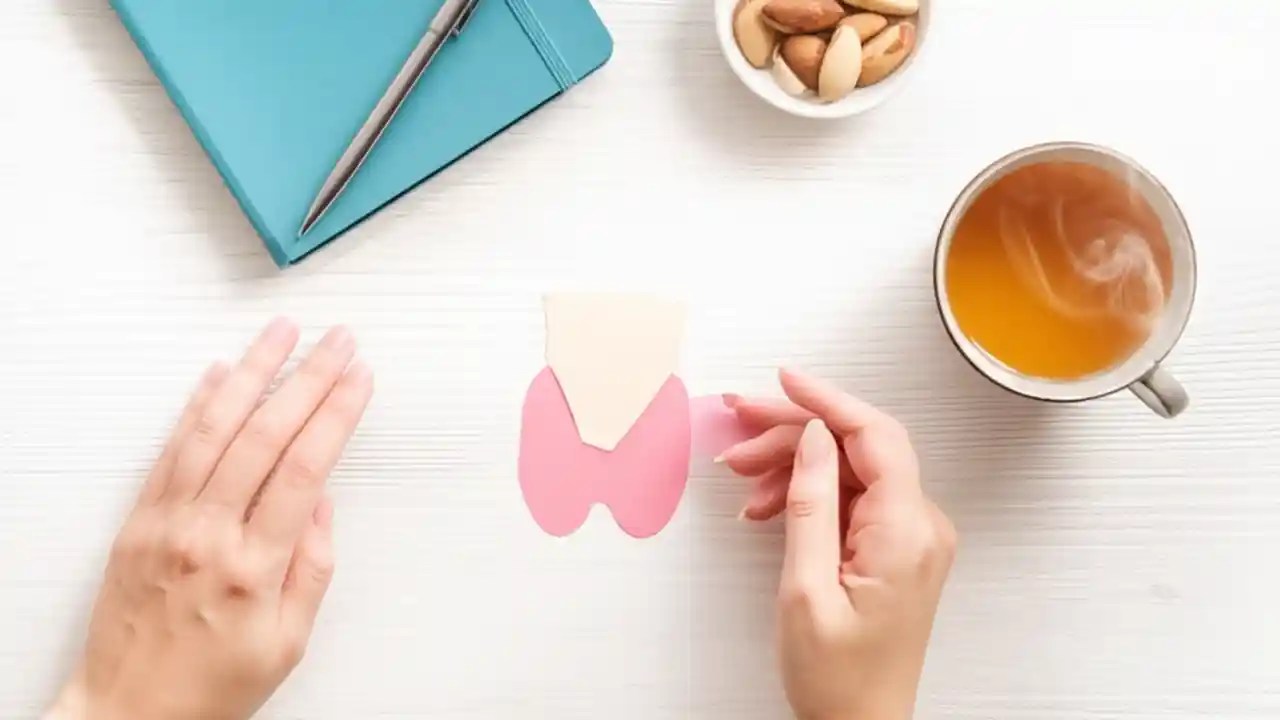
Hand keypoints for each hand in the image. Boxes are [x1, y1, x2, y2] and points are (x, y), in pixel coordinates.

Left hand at [44, 319, 373, 719]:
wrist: (126, 712)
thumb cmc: (211, 686)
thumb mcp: (287, 642)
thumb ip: (312, 568)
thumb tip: (322, 503)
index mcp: (253, 567)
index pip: (304, 468)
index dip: (336, 414)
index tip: (360, 378)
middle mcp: (207, 534)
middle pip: (265, 435)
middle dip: (309, 379)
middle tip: (339, 341)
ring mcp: (168, 522)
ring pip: (213, 429)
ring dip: (252, 373)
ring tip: (282, 334)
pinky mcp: (139, 520)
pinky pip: (170, 449)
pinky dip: (196, 406)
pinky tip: (220, 374)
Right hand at [721, 368, 955, 719]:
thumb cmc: (838, 680)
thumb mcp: (805, 588)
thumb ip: (811, 503)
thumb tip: (814, 437)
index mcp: (906, 534)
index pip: (873, 436)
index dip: (826, 400)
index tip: (784, 380)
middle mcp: (920, 527)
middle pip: (857, 447)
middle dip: (793, 432)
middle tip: (738, 428)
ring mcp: (910, 537)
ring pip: (849, 470)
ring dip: (793, 464)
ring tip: (740, 476)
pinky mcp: (894, 548)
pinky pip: (850, 499)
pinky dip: (807, 494)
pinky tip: (768, 507)